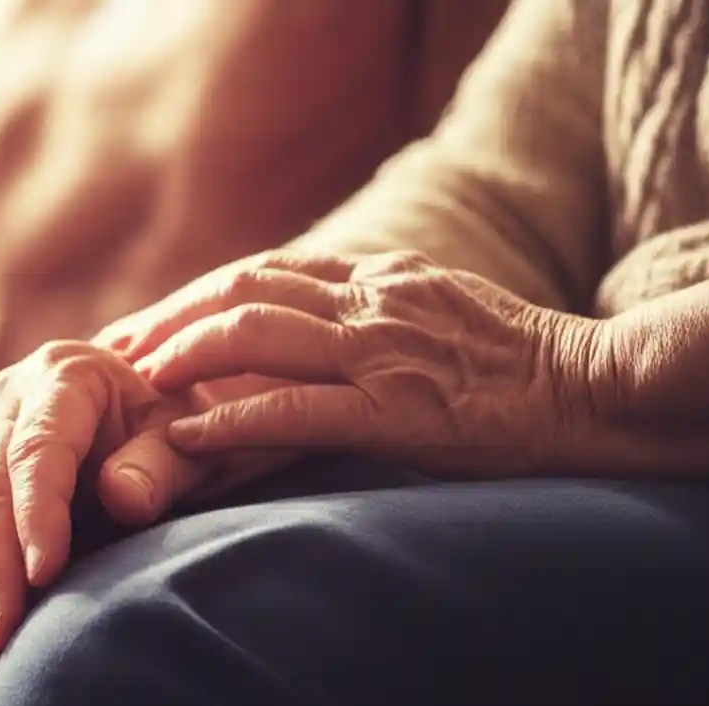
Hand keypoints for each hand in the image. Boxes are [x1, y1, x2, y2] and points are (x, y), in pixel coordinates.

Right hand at [0, 341, 293, 663]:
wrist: (138, 410)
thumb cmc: (168, 430)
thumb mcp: (180, 439)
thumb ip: (159, 465)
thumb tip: (122, 497)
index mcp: (63, 375)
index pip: (37, 450)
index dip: (36, 513)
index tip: (43, 574)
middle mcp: (6, 397)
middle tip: (2, 633)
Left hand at [100, 249, 606, 475]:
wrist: (588, 387)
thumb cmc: (512, 358)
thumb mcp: (436, 301)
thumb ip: (372, 301)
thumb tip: (313, 309)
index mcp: (377, 274)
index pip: (264, 270)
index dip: (198, 294)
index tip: (151, 321)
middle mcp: (369, 300)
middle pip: (243, 289)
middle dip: (172, 315)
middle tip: (120, 347)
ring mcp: (379, 351)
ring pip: (256, 335)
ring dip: (185, 354)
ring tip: (139, 381)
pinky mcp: (394, 409)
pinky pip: (294, 408)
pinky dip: (232, 418)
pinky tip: (188, 433)